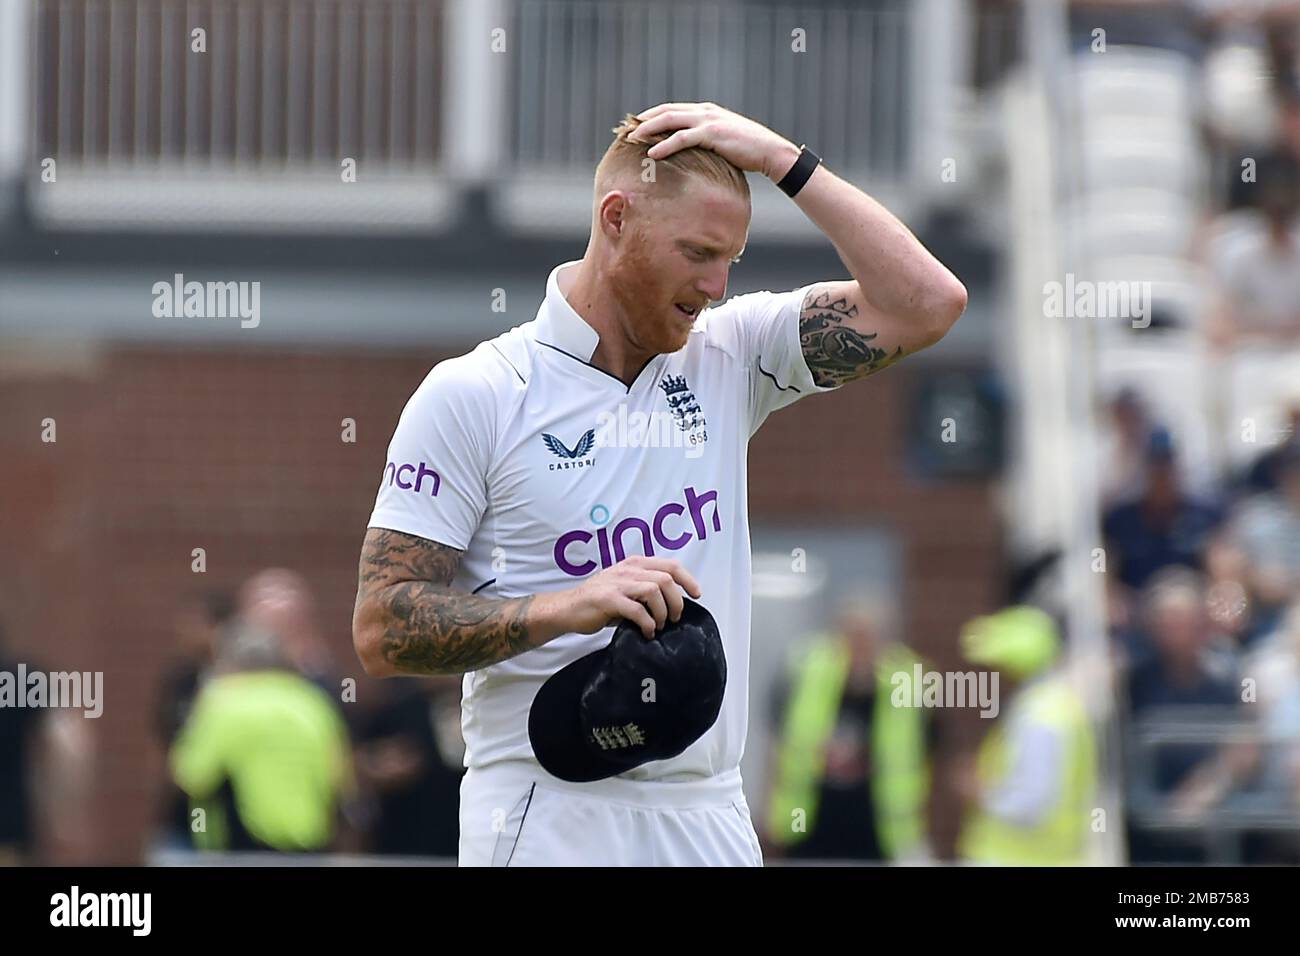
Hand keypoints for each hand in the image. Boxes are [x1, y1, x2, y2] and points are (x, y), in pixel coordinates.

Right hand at [548, 556, 702, 638]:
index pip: (670, 565)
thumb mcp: (625, 587)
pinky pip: (637, 610)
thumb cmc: (599, 602)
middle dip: (676, 601)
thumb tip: (672, 603)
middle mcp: (627, 570)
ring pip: (654, 591)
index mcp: (634, 564)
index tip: (696, 594)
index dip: (688, 579)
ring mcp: (617, 583)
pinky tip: (646, 631)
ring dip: (662, 612)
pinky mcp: (608, 599)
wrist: (568, 608)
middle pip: (666, 579)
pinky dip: (647, 623)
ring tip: (659, 625)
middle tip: (674, 618)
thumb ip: (645, 589)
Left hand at [631, 102, 800, 181]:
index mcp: (705, 111)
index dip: (650, 116)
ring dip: (649, 130)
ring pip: (670, 120)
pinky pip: (682, 138)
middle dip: (643, 120)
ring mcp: (708, 121)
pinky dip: (665, 145)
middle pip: (665, 111)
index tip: (634, 126)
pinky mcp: (712, 134)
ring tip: (632, 140)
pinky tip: (652, 153)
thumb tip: (687, 154)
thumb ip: (704, 140)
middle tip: (625, 131)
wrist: (769, 151)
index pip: (671, 109)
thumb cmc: (747, 150)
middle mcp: (704, 111)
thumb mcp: (722, 141)